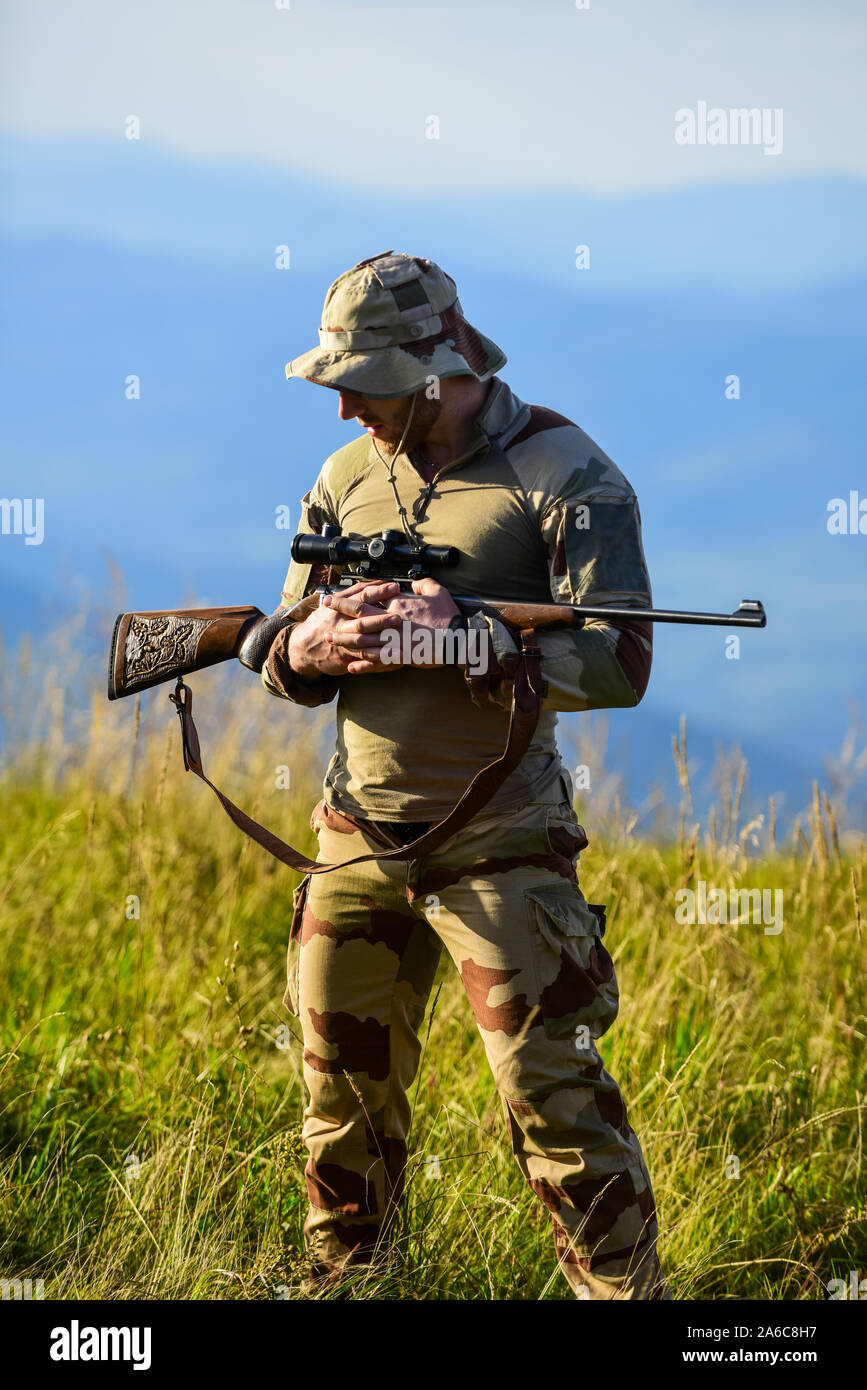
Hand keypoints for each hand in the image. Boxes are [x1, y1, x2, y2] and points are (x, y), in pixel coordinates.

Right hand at [285, 580, 403, 678]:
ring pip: (364, 644)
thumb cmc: (321, 623)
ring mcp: (344, 643)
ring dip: (383, 645)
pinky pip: (364, 660)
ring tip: (400, 645)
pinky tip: (394, 662)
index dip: (378, 592)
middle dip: (381, 620)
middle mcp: (342, 625)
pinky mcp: (346, 658)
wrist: (302, 647)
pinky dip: (379, 661)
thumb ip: (354, 593)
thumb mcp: (332, 605)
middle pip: (362, 621)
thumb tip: (374, 583)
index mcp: (341, 609)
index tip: (394, 588)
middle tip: (398, 617)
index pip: (361, 598)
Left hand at [327, 577, 460, 674]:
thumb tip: (415, 583)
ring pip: (362, 639)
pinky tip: (350, 667)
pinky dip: (362, 664)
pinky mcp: (398, 657)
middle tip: (325, 606)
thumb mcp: (438, 592)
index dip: (355, 593)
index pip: (370, 596)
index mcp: (398, 604)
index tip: (344, 590)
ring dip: (344, 639)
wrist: (457, 640)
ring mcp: (392, 641)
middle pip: (359, 615)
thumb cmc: (449, 616)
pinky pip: (375, 661)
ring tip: (330, 638)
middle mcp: (390, 621)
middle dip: (340, 610)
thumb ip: (424, 584)